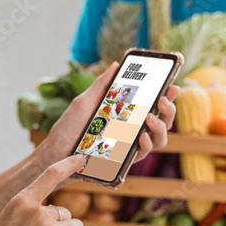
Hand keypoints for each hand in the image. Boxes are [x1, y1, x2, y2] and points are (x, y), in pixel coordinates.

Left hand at [38, 62, 178, 186]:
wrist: (54, 155)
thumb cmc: (67, 129)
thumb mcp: (83, 103)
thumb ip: (101, 85)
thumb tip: (116, 65)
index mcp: (124, 112)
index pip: (151, 102)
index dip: (166, 94)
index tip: (172, 85)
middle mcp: (131, 128)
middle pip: (162, 119)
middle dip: (169, 109)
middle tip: (162, 100)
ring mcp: (129, 145)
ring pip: (159, 138)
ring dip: (161, 127)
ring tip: (150, 118)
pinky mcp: (124, 161)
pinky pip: (143, 154)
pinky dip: (146, 144)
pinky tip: (141, 137)